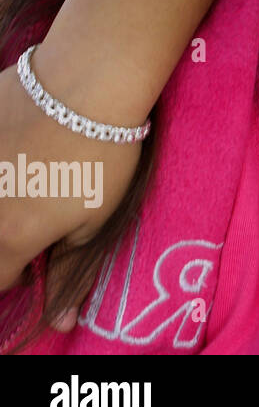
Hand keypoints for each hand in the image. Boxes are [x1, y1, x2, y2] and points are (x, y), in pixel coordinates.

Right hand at [0, 62, 140, 329]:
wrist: (83, 84)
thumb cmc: (100, 156)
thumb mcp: (95, 220)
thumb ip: (68, 270)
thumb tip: (64, 322)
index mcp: (8, 239)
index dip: (14, 276)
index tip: (31, 259)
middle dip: (3, 239)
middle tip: (30, 214)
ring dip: (4, 198)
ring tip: (26, 181)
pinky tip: (15, 152)